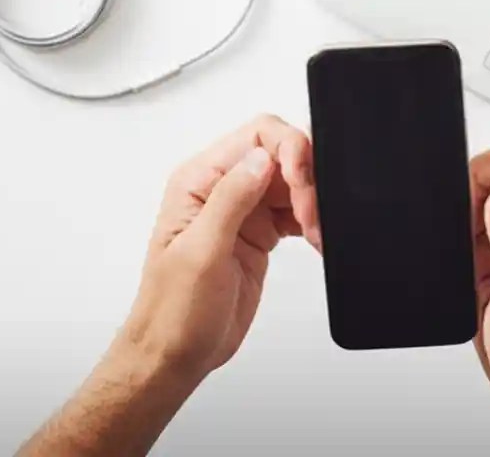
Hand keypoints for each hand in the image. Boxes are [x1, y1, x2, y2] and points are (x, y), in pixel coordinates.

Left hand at [19, 116, 316, 456]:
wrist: (175, 354)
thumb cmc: (172, 312)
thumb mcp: (200, 253)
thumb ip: (231, 199)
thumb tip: (261, 157)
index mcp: (198, 181)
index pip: (255, 135)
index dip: (289, 148)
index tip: (304, 181)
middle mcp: (221, 189)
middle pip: (280, 153)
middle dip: (307, 178)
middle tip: (312, 215)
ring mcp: (242, 211)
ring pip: (293, 182)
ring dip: (313, 202)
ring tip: (316, 234)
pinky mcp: (259, 234)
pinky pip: (295, 211)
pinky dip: (313, 222)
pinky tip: (316, 240)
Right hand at [471, 148, 489, 456]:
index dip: (472, 177)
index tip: (457, 208)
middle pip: (484, 184)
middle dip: (459, 207)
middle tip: (461, 247)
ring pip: (473, 213)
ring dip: (457, 234)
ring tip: (466, 270)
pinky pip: (469, 242)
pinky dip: (457, 254)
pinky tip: (464, 282)